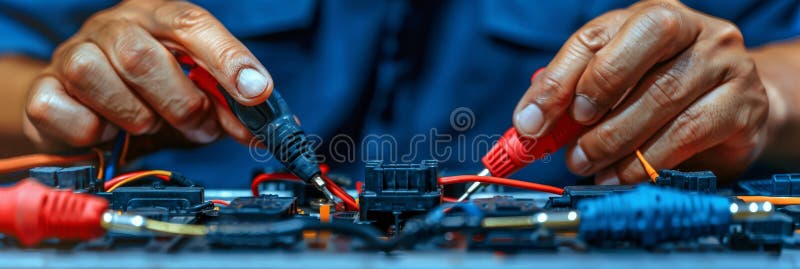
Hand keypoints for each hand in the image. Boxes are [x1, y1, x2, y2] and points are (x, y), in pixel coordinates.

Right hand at [23, 0, 271, 150]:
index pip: (190, 23)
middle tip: (198, 125)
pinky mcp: (43, 90)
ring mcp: (73, 54)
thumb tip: (262, 131)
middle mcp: (113, 27)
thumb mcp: (196, 98)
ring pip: (98, 76)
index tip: (256, 92)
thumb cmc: (147, 96)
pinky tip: (107, 130)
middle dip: (179, 102)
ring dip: (136, 117)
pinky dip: (95, 132)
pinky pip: (68, 113)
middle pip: (141, 54)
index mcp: (157, 17)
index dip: (226, 57)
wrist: (82, 112)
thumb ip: (227, 110)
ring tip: (149, 125)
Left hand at [513, 0, 768, 182]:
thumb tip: (529, 125)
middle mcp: (690, 27)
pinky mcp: (743, 104)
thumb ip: (573, 99)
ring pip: (662, 95)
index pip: (595, 37)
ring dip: (614, 140)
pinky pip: (688, 133)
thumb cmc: (662, 95)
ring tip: (588, 165)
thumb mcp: (616, 89)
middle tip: (571, 140)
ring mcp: (723, 62)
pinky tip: (621, 176)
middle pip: (642, 42)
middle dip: (597, 92)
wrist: (736, 111)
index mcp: (647, 17)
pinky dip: (646, 161)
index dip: (557, 81)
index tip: (530, 123)